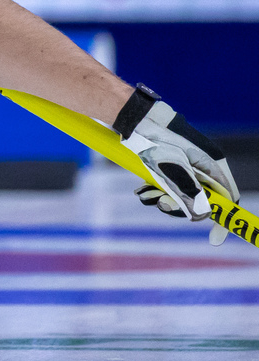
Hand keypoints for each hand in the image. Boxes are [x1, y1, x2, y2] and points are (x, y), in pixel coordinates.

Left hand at [114, 84, 238, 245]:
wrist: (134, 121)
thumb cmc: (156, 140)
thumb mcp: (173, 168)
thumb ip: (188, 191)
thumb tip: (201, 215)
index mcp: (212, 165)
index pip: (226, 197)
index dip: (222, 218)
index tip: (214, 239)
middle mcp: (201, 168)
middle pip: (199, 201)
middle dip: (180, 207)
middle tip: (161, 203)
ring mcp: (183, 169)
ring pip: (179, 196)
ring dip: (162, 199)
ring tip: (146, 193)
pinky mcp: (166, 168)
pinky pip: (165, 189)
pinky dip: (153, 192)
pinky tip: (141, 189)